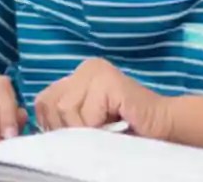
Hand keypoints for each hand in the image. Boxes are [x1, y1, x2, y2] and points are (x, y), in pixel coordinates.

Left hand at [33, 59, 171, 139]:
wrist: (164, 127)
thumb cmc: (126, 129)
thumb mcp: (86, 121)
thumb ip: (64, 117)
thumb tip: (39, 127)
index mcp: (76, 76)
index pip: (42, 101)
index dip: (53, 124)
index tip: (75, 134)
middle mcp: (85, 67)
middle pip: (51, 106)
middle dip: (68, 128)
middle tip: (96, 131)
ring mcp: (97, 71)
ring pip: (65, 110)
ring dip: (85, 130)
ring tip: (106, 128)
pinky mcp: (110, 81)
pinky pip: (86, 114)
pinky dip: (97, 128)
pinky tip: (115, 124)